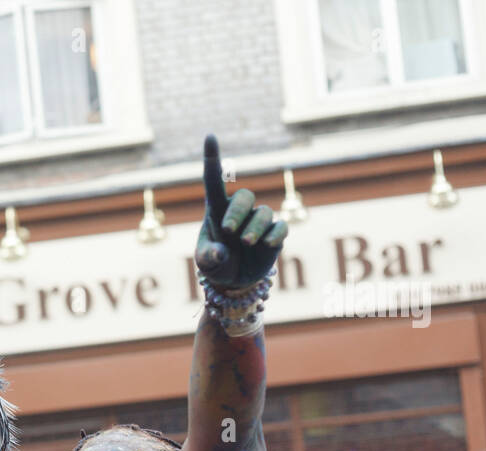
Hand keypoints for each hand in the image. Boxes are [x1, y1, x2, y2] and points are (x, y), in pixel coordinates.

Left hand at [195, 135, 286, 291]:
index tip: (210, 136)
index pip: (214, 181)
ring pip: (263, 214)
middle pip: (244, 196)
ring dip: (255, 228)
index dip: (212, 159)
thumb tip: (221, 252)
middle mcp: (239, 211)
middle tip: (228, 230)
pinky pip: (280, 227)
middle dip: (237, 211)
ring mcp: (258, 221)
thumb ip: (208, 257)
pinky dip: (275, 234)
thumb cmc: (216, 263)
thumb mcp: (205, 262)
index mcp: (217, 210)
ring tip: (247, 243)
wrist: (234, 279)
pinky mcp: (274, 234)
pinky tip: (267, 244)